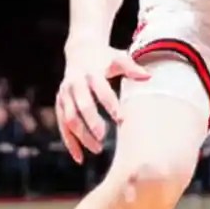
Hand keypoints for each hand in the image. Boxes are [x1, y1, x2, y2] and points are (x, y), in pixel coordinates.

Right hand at [55, 43, 151, 162]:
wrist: (80, 51)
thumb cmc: (104, 57)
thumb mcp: (118, 58)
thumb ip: (131, 68)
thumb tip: (149, 77)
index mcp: (91, 72)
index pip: (100, 90)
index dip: (110, 104)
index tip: (121, 119)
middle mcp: (75, 83)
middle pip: (81, 105)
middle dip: (91, 122)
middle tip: (104, 138)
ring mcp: (65, 94)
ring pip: (70, 118)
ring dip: (81, 135)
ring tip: (98, 149)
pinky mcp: (60, 104)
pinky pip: (63, 125)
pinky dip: (70, 142)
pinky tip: (80, 157)